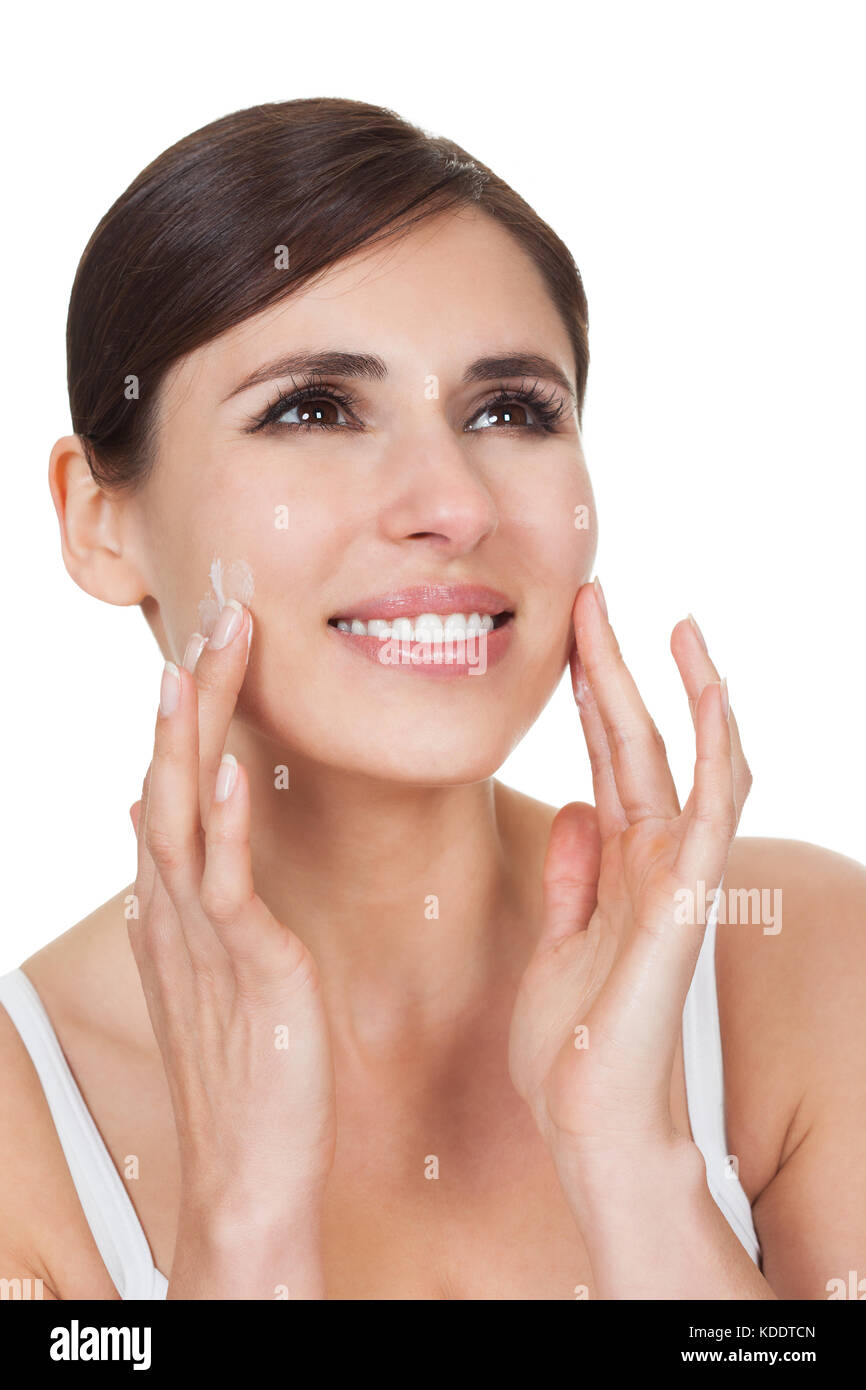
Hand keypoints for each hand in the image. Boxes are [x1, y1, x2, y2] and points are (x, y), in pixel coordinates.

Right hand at [128, 602, 335, 1230]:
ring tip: (207, 656)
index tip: (214, 641)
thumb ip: (189, 884)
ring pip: (186, 812)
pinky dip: (225, 822)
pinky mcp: (241, 969)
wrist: (246, 1171)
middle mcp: (175, 906)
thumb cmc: (246, 1063)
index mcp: (177, 899)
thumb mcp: (210, 960)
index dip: (191, 710)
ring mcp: (200, 936)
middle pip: (173, 777)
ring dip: (196, 731)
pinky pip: (225, 885)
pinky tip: (234, 768)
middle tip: (216, 611)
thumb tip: (160, 810)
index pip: (176, 783)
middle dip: (192, 694)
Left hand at [509, 580, 751, 1168]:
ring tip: (675, 624)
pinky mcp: (687, 900)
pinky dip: (719, 749)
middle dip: (616, 668)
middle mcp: (654, 861)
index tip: (571, 631)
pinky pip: (713, 810)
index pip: (609, 758)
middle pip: (640, 743)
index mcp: (620, 867)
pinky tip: (714, 693)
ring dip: (683, 690)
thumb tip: (579, 809)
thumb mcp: (560, 941)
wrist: (585, 1121)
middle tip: (594, 595)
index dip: (592, 692)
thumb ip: (575, 877)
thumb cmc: (573, 1047)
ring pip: (692, 763)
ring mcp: (677, 877)